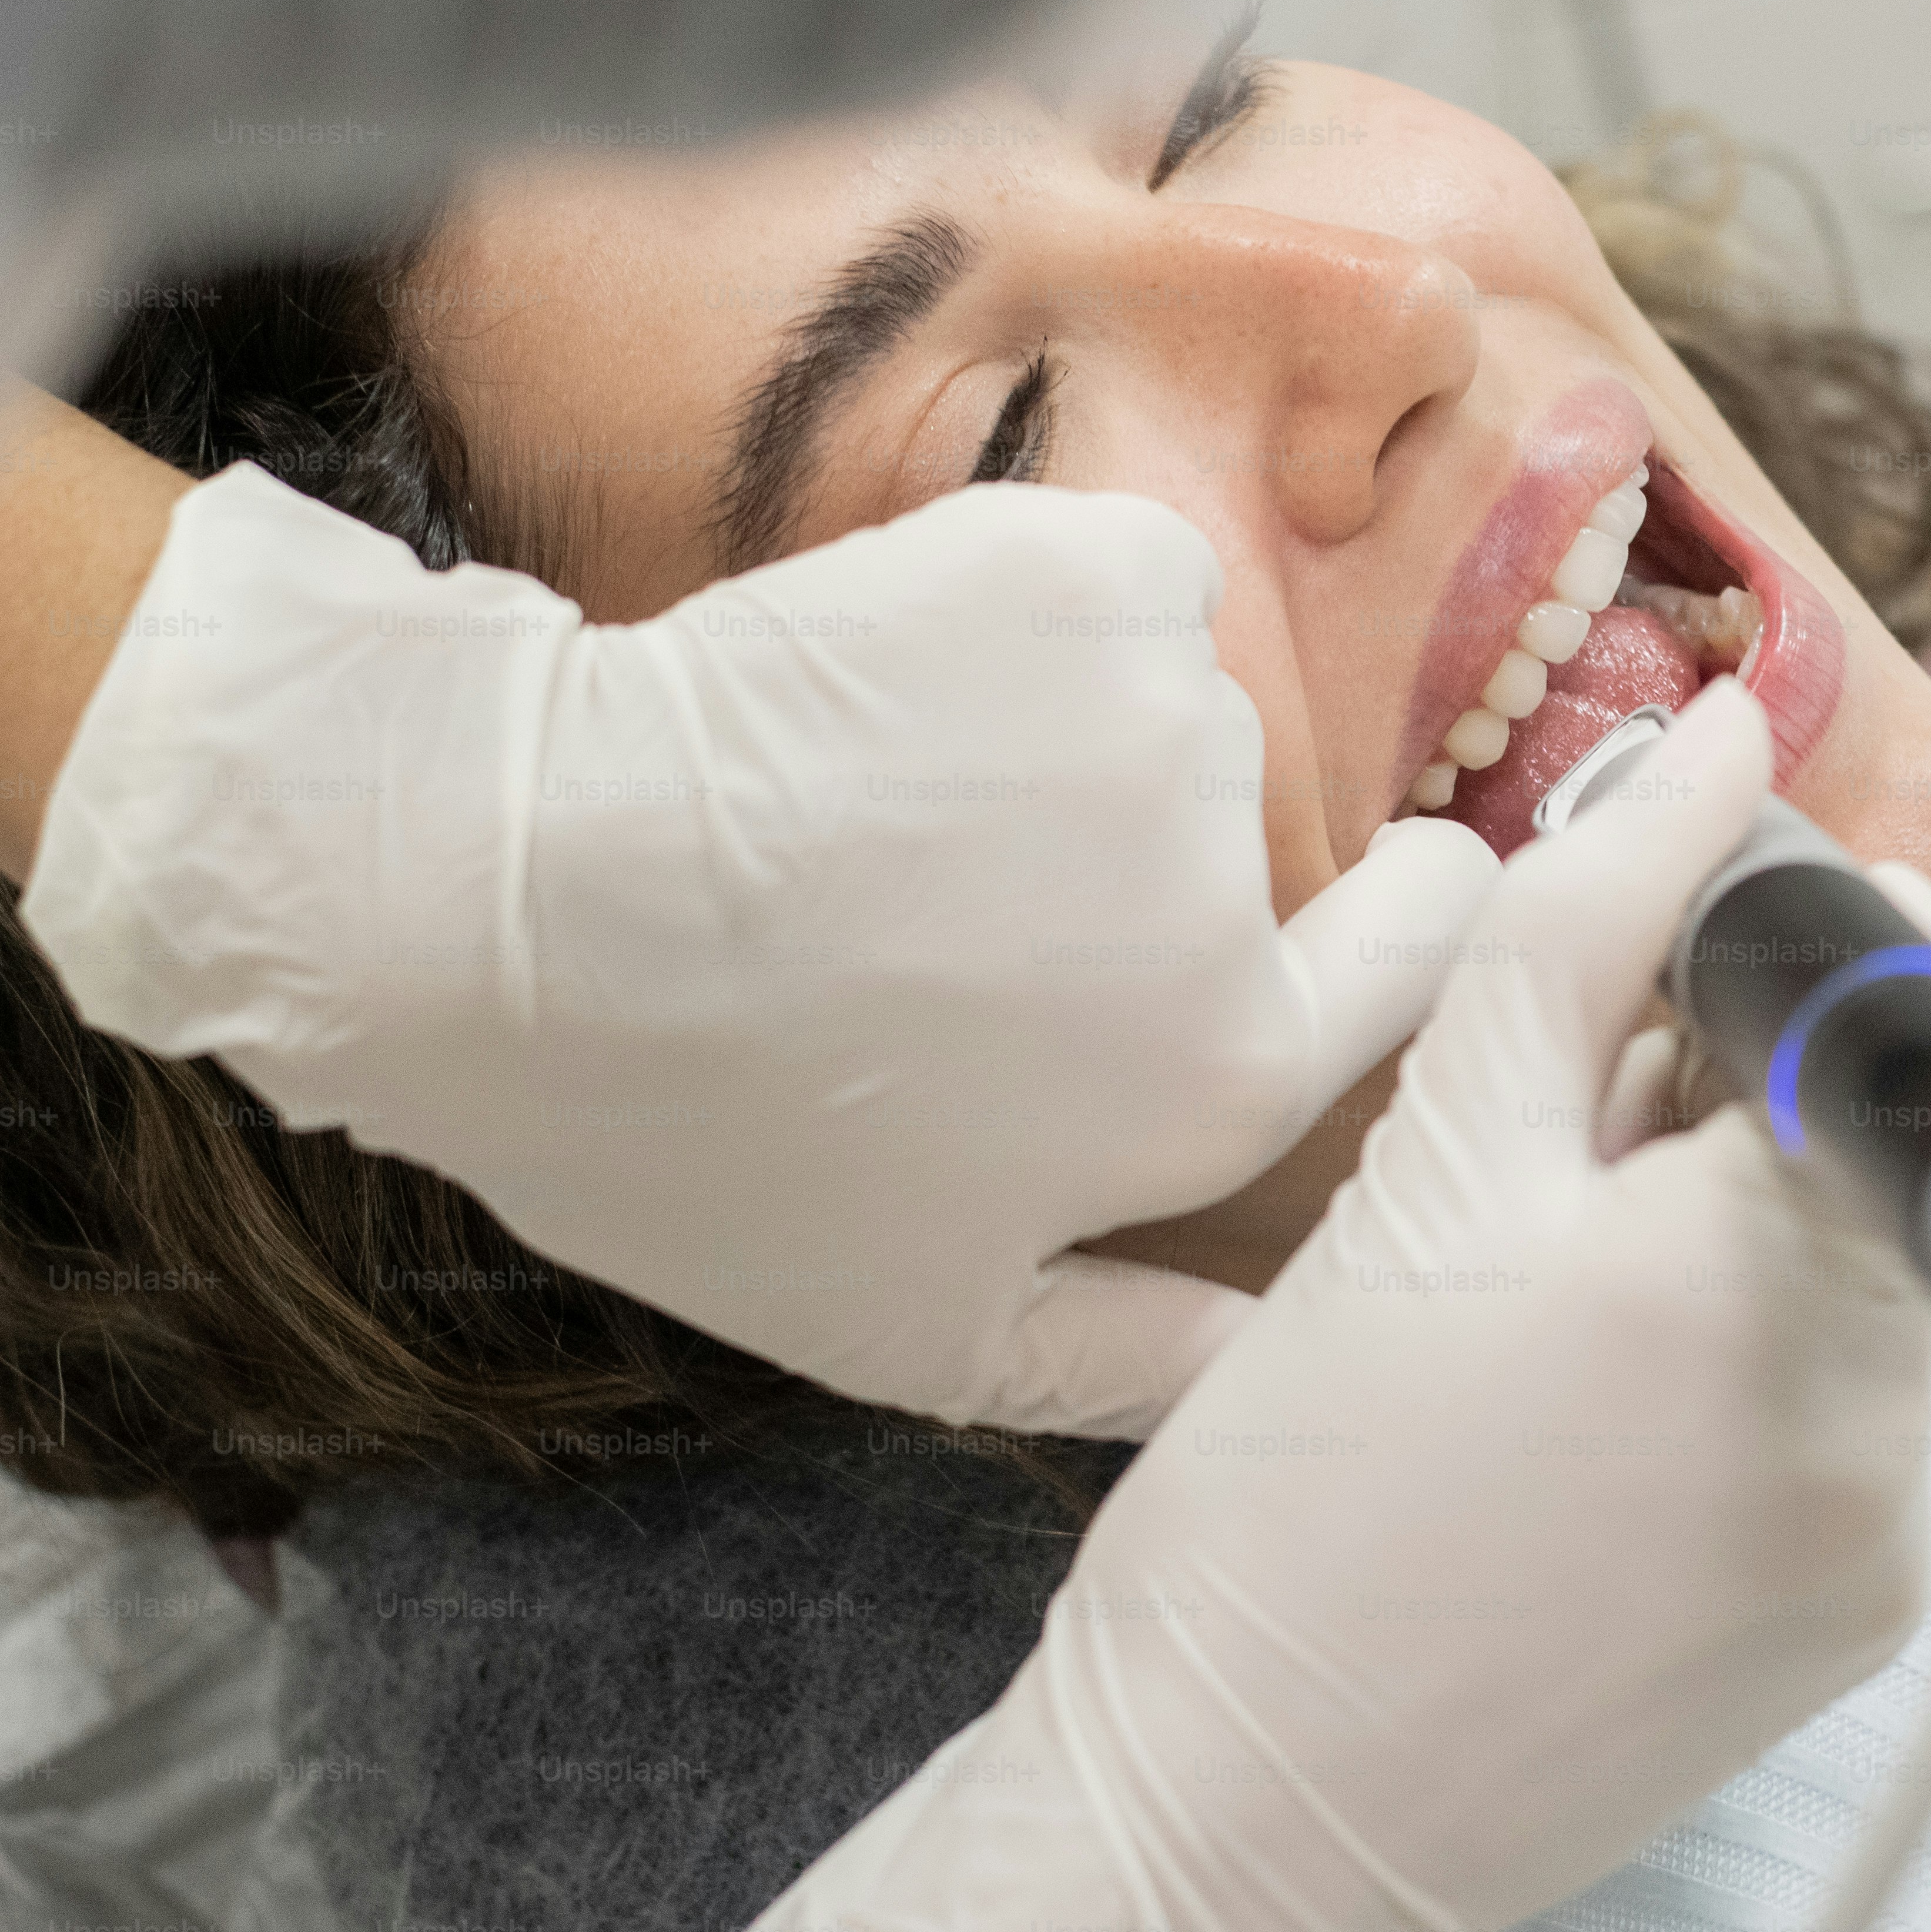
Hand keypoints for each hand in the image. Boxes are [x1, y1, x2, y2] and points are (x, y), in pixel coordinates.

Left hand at [19, 464, 1497, 1436]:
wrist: (509, 909)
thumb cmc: (704, 1143)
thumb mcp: (922, 1335)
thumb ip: (1142, 1359)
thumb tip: (1284, 1364)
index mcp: (1221, 1079)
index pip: (1421, 949)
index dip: (1403, 901)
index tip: (1360, 868)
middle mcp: (1230, 903)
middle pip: (1241, 824)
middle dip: (1122, 838)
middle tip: (942, 881)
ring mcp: (1163, 721)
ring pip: (1165, 688)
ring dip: (1054, 713)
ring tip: (878, 787)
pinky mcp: (1077, 576)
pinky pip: (1111, 567)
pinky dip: (1021, 595)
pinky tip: (886, 675)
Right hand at [607, 682, 1930, 1931]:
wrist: (1243, 1822)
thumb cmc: (1294, 1506)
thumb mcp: (1427, 1166)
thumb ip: (1593, 919)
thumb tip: (1717, 747)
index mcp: (1779, 1277)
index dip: (1858, 940)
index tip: (1729, 944)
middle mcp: (1886, 1422)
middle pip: (1900, 1147)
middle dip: (1761, 1089)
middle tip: (1579, 1118)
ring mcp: (1883, 1541)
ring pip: (1865, 1280)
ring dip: (1742, 1226)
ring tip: (1549, 1286)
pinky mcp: (1853, 1621)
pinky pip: (1846, 1417)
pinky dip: (1745, 1360)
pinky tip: (1583, 1405)